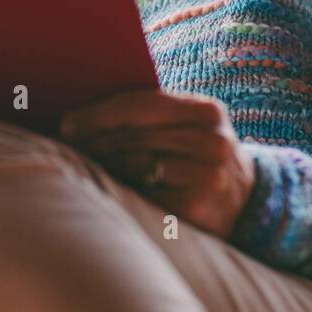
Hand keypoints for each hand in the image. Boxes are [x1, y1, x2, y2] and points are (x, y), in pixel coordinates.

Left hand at [58, 90, 256, 239]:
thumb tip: (86, 115)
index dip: (100, 113)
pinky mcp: (195, 206)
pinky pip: (144, 193)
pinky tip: (106, 187)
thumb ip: (155, 116)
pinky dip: (122, 189)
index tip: (68, 123)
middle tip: (65, 144)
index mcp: (208, 112)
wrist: (246, 204)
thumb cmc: (199, 158)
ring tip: (80, 162)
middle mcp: (211, 141)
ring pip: (136, 163)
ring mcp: (206, 175)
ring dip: (103, 163)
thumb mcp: (193, 129)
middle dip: (95, 139)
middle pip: (135, 134)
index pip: (143, 104)